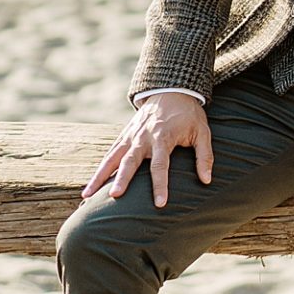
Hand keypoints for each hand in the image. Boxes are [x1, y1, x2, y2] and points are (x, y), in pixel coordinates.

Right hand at [81, 94, 213, 207]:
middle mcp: (143, 137)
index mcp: (163, 137)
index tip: (160, 204)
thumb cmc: (189, 115)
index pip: (161, 165)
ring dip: (99, 176)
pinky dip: (99, 169)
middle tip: (114, 196)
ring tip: (87, 196)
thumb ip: (204, 156)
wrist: (172, 90)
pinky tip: (90, 185)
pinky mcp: (124, 135)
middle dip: (122, 179)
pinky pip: (110, 153)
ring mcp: (131, 136)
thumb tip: (206, 181)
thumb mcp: (202, 132)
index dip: (160, 185)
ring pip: (112, 158)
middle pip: (131, 161)